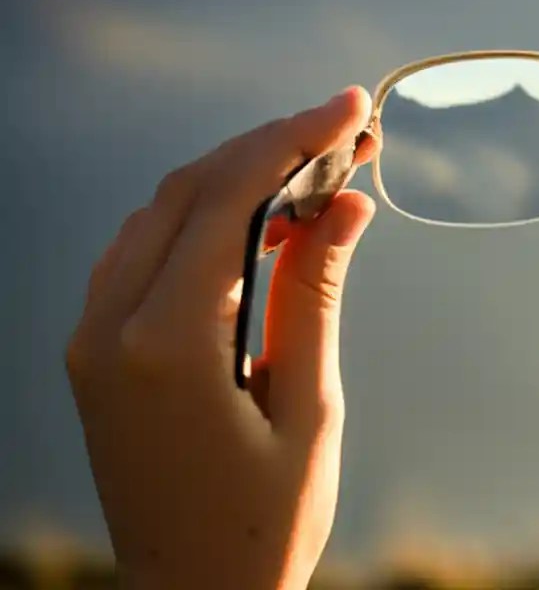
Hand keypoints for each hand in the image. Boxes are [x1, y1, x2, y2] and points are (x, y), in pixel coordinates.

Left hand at [65, 88, 376, 589]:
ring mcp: (91, 340)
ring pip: (159, 214)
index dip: (296, 139)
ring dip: (236, 178)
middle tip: (349, 131)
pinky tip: (262, 224)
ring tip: (318, 171)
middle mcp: (109, 328)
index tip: (354, 109)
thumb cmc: (265, 520)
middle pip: (188, 191)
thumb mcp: (309, 405)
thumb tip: (344, 202)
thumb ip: (317, 291)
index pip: (230, 198)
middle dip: (271, 147)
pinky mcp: (94, 354)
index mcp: (166, 343)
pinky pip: (142, 252)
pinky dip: (203, 220)